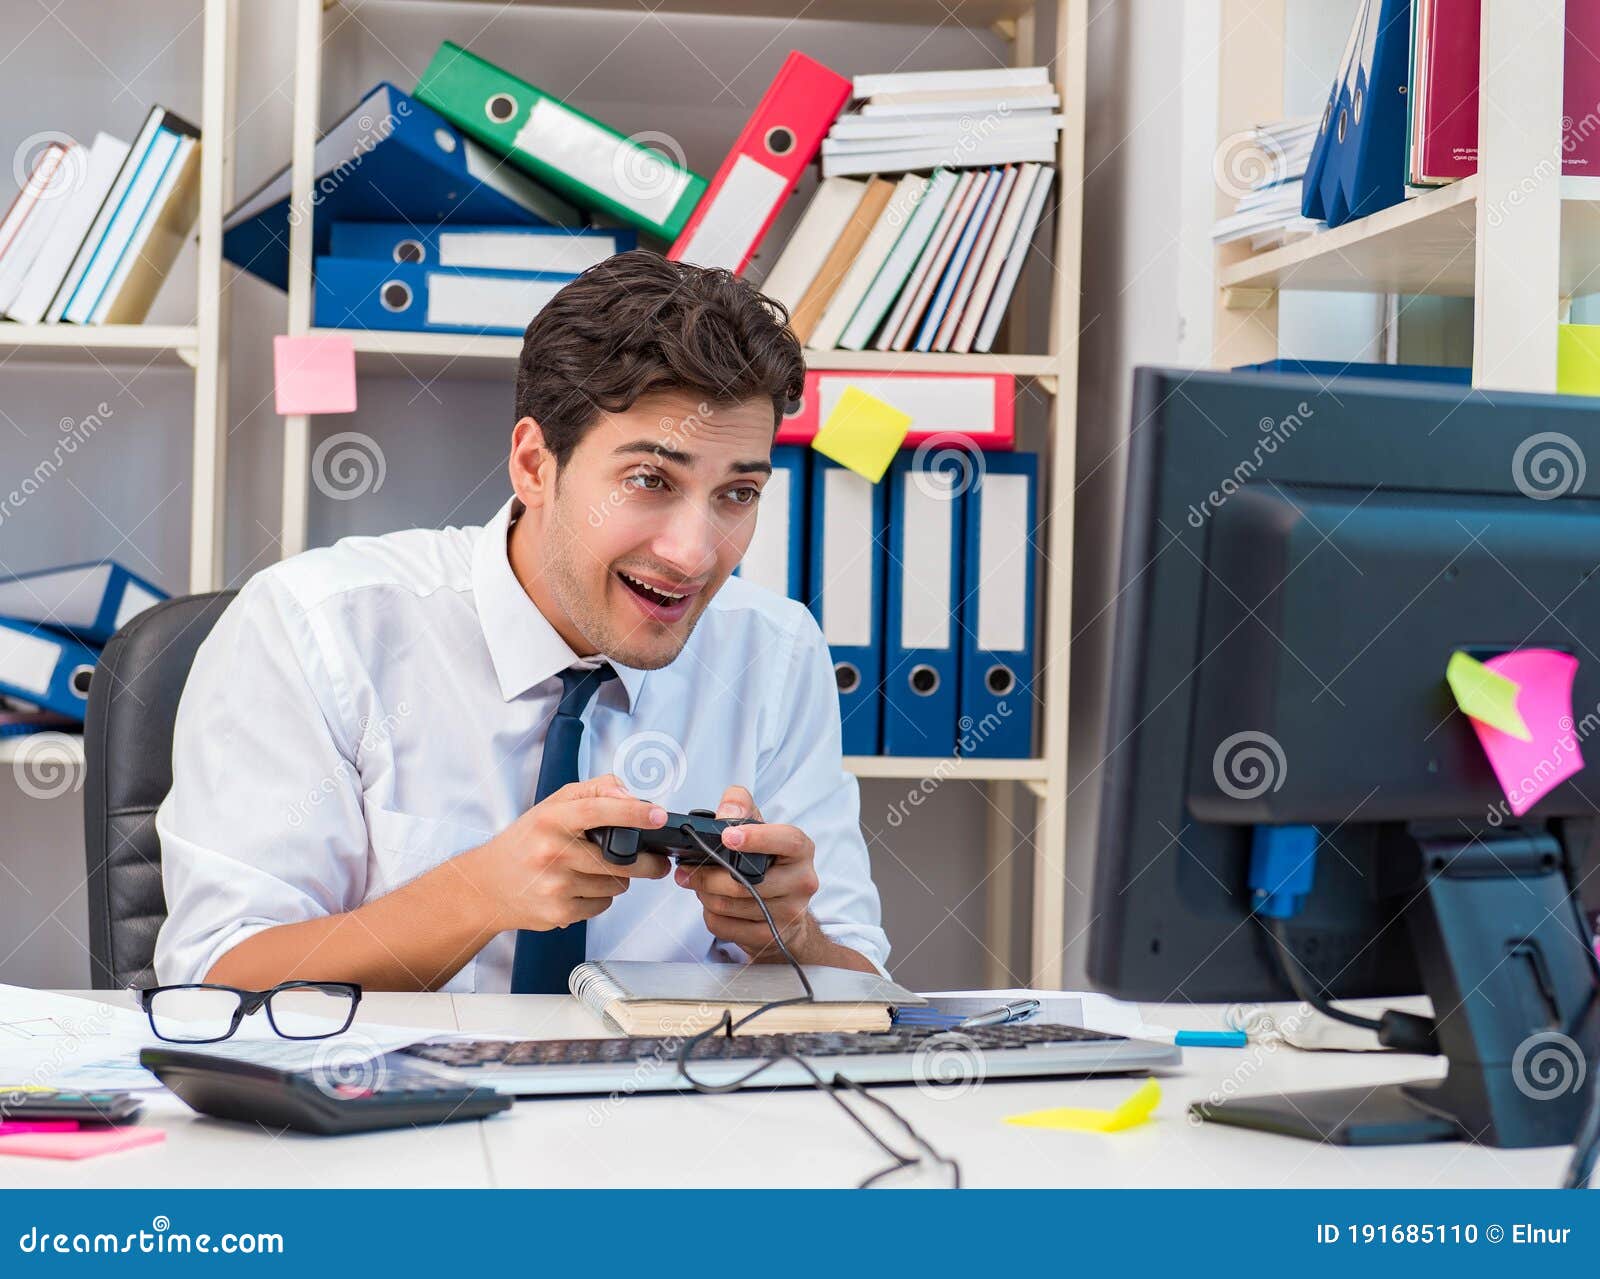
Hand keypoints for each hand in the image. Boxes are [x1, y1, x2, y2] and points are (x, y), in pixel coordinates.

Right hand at [461, 774, 670, 932]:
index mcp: (551, 819)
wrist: (487, 885)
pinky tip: (581, 889)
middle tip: (656, 861)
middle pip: (621, 860)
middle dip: (647, 862)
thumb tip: (630, 796)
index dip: (633, 811)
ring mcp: (555, 885)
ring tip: (595, 871)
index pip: (597, 809)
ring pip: (616, 884)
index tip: (658, 815)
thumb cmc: (525, 842)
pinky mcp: (558, 912)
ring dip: (617, 879)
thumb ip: (594, 791)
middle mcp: (551, 851)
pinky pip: (602, 905)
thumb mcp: (552, 806)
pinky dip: (601, 898)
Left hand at [674, 785, 826, 962]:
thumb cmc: (768, 863)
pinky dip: (711, 915)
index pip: (787, 841)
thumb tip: (725, 812)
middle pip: (745, 881)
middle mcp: (802, 881)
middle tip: (687, 869)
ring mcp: (789, 912)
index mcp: (801, 850)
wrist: (786, 909)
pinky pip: (726, 927)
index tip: (728, 836)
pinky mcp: (771, 936)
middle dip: (708, 875)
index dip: (757, 839)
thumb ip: (740, 807)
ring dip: (705, 895)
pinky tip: (712, 906)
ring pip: (730, 905)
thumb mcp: (758, 827)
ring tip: (699, 885)